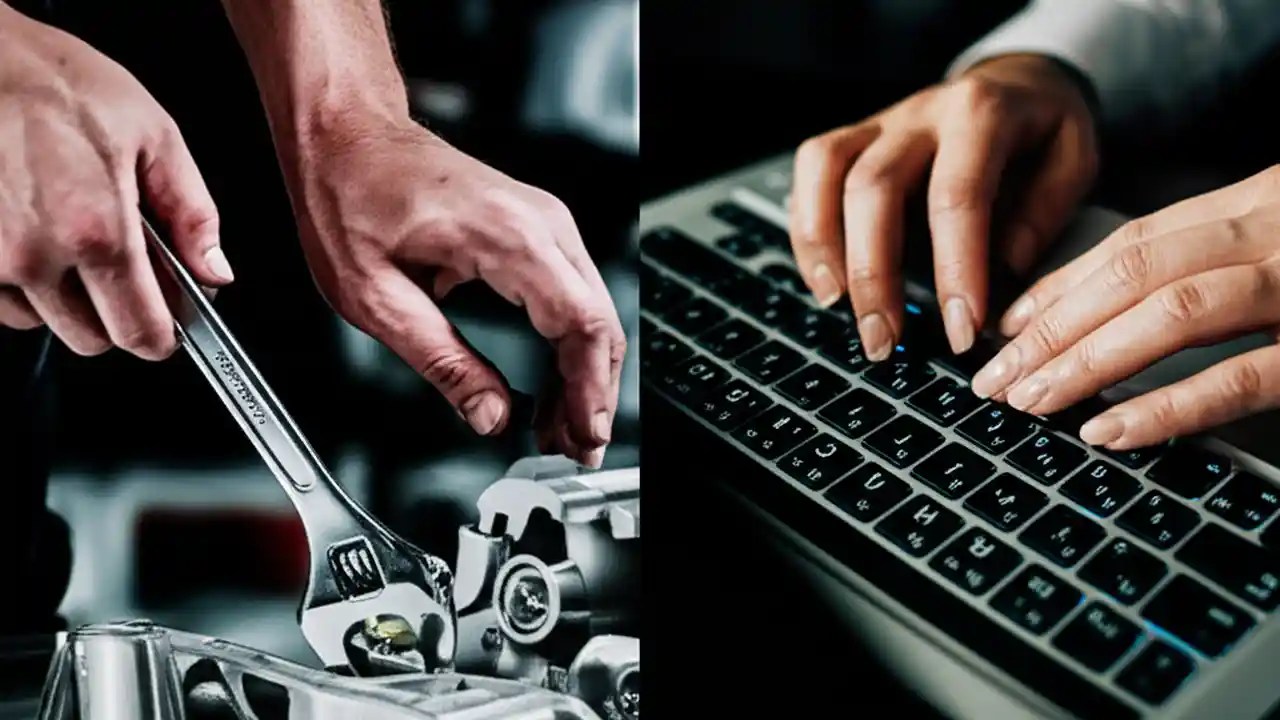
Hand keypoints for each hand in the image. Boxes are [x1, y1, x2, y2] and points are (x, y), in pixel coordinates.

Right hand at [0, 7, 229, 357]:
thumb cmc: (63, 86)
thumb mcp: (156, 139)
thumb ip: (193, 216)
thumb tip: (215, 272)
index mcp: (96, 231)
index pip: (140, 333)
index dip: (163, 335)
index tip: (171, 324)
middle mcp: (35, 255)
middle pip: (92, 339)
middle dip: (116, 313)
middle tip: (122, 264)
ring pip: (44, 322)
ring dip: (64, 296)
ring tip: (70, 233)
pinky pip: (3, 301)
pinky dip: (23, 282)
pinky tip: (36, 233)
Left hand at [289, 118, 624, 466]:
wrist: (346, 136)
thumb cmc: (350, 194)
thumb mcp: (376, 298)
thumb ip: (442, 363)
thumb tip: (489, 414)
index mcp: (507, 236)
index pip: (580, 325)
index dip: (589, 391)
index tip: (583, 437)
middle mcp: (540, 223)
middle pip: (599, 323)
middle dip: (594, 396)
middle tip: (574, 452)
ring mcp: (544, 222)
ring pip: (592, 313)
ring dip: (584, 376)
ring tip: (559, 433)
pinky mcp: (536, 230)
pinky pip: (573, 296)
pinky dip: (570, 347)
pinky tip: (553, 388)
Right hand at [789, 54, 1097, 359]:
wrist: (1012, 81)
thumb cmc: (1041, 132)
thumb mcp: (1074, 159)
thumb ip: (1045, 211)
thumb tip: (1004, 267)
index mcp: (982, 113)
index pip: (958, 195)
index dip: (956, 269)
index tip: (961, 331)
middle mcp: (921, 113)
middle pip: (874, 187)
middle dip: (874, 274)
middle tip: (885, 340)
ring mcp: (879, 122)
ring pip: (825, 170)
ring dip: (823, 247)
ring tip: (838, 308)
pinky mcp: (852, 138)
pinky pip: (809, 171)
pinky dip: (807, 229)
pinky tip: (823, 279)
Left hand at [970, 166, 1279, 449]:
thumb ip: (1218, 258)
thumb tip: (1119, 308)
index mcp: (1258, 204)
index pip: (1134, 242)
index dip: (1060, 287)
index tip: (1008, 326)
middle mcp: (1271, 232)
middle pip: (1134, 273)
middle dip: (1051, 328)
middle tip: (995, 376)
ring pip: (1172, 313)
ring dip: (1086, 360)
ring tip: (1029, 400)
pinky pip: (1236, 379)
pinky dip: (1165, 406)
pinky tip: (1108, 431)